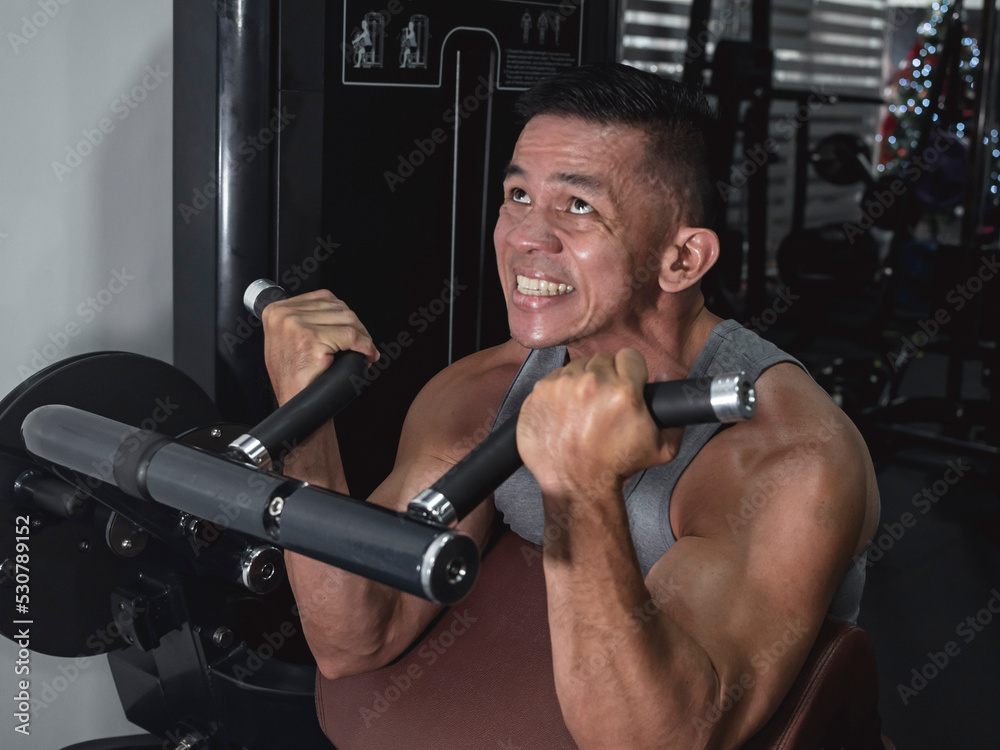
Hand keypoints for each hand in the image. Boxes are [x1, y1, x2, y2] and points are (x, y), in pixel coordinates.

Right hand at [262, 290, 378, 404]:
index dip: (344, 314)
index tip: (353, 327)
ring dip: (363, 336)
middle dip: (356, 326)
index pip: (323, 298)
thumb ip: (302, 319)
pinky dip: (365, 346)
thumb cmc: (293, 377)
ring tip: (364, 350)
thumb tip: (333, 309)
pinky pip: (351, 337)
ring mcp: (296, 326)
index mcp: (276, 311)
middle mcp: (283, 315)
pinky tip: (366, 355)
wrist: (294, 404)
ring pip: (347, 320)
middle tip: (363, 343)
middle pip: (337, 307)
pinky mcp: (312, 340)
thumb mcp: (287, 339)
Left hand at [516, 349, 681, 499]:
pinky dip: (560, 390)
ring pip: (577, 366)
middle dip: (606, 376)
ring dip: (582, 381)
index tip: (626, 385)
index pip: (630, 356)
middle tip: (604, 401)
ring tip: (584, 408)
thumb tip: (665, 376)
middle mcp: (590, 383)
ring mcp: (561, 386)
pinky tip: (566, 411)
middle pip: (602, 359)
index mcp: (622, 391)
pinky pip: (554, 378)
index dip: (631, 371)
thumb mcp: (662, 448)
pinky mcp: (539, 393)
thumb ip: (675, 413)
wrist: (577, 485)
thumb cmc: (617, 467)